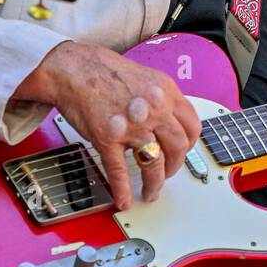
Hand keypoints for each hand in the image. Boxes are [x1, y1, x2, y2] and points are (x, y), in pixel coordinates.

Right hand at [14, 42, 201, 209]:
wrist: (74, 68)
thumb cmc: (106, 72)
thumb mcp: (147, 79)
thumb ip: (162, 101)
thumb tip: (171, 125)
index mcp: (166, 93)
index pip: (192, 126)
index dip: (189, 145)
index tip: (183, 153)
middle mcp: (153, 109)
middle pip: (177, 148)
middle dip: (174, 167)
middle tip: (168, 174)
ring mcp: (131, 125)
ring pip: (153, 162)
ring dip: (154, 183)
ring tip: (150, 192)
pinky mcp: (107, 137)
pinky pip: (119, 170)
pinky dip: (122, 189)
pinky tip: (123, 198)